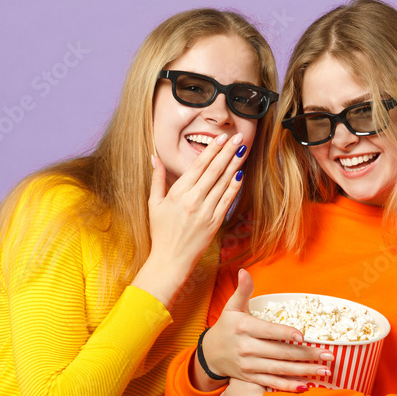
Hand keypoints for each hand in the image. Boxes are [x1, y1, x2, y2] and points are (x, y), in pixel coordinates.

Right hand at [133, 133, 246, 308]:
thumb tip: (154, 157)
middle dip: (227, 152)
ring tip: (243, 149)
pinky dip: (234, 186)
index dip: (211, 150)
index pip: (198, 166)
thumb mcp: (153, 204)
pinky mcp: (215, 222)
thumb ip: (157, 179)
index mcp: (178, 193)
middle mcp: (194, 200)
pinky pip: (227, 200)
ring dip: (234, 164)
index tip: (221, 138)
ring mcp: (206, 212)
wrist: (170, 259)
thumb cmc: (160, 232)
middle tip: (238, 137)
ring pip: (223, 183)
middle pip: (214, 170)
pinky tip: (241, 173)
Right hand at [199, 269, 333, 391]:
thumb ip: (242, 290)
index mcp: (244, 328)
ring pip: (280, 369)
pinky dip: (289, 386)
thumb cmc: (226, 327)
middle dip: (307, 354)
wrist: (210, 354)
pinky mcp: (251, 378)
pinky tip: (306, 385)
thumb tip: (245, 271)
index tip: (303, 336)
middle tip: (329, 354)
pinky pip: (272, 383)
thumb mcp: (232, 307)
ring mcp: (249, 365)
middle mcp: (246, 348)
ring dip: (304, 371)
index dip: (286, 334)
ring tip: (324, 370)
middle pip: (280, 352)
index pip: (269, 331)